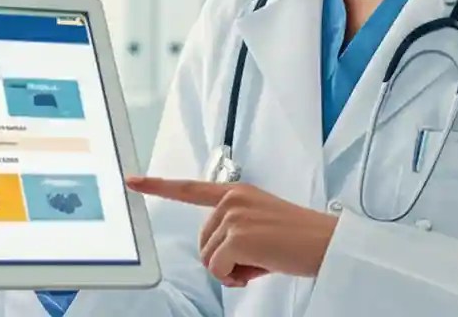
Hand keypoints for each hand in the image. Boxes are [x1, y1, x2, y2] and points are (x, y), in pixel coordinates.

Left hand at [127, 176, 338, 287]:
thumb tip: (217, 255)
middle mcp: (231, 198)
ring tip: (263, 260)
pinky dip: (236, 277)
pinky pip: (219, 269)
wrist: (326, 242)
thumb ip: (233, 227)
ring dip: (233, 269)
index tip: (131, 180)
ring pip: (209, 258)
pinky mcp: (237, 236)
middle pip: (202, 242)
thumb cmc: (298, 238)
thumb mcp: (261, 221)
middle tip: (258, 257)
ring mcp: (233, 216)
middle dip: (225, 259)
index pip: (189, 187)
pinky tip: (260, 267)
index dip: (157, 185)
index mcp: (236, 192)